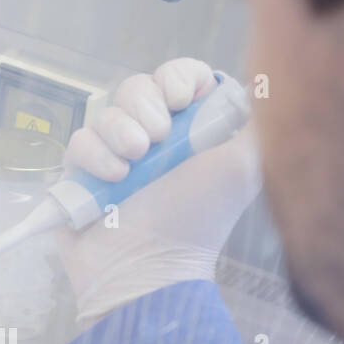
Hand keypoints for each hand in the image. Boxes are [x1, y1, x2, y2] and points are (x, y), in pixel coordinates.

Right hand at [57, 58, 262, 324]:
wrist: (150, 266)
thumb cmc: (199, 219)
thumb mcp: (244, 167)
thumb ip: (258, 121)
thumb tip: (264, 83)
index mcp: (192, 130)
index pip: (179, 77)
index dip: (176, 77)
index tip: (182, 101)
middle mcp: (154, 139)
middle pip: (138, 87)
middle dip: (144, 105)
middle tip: (156, 141)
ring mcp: (115, 156)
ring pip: (106, 113)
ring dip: (120, 133)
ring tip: (134, 165)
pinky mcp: (82, 175)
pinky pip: (79, 141)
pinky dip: (95, 156)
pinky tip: (113, 181)